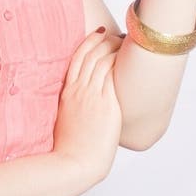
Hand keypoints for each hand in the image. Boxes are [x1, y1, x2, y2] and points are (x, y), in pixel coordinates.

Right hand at [52, 28, 122, 186]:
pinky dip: (119, 60)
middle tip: (115, 34)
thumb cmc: (72, 148)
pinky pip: (112, 74)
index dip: (89, 42)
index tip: (99, 33)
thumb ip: (75, 107)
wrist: (75, 163)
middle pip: (91, 54)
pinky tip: (128, 56)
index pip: (78, 58)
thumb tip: (85, 105)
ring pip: (102, 60)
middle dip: (104, 40)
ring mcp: (92, 95)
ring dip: (114, 47)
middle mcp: (79, 90)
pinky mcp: (106, 104)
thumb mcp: (67, 120)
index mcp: (68, 92)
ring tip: (125, 41)